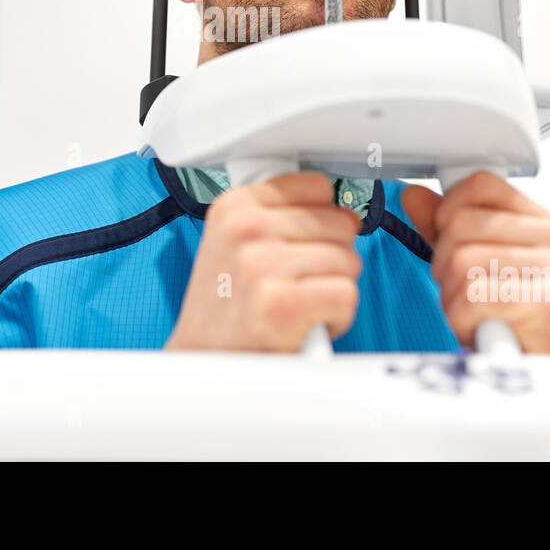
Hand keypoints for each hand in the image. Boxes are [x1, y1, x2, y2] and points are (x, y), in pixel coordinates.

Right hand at [165, 172, 362, 351]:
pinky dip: (338, 316)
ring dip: (333, 288)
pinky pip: (346, 294)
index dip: (323, 219)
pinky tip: (308, 323)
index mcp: (234, 206)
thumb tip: (342, 210)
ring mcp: (263, 265)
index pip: (316, 187)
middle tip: (299, 282)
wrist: (202, 361)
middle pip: (340, 224)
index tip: (308, 242)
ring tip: (300, 304)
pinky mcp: (282, 304)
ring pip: (348, 260)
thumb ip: (278, 216)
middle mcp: (246, 229)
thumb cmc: (226, 306)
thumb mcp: (234, 242)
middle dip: (331, 257)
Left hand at [400, 171, 549, 363]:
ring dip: (453, 296)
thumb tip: (413, 196)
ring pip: (460, 261)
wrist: (548, 374)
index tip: (448, 240)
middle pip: (460, 223)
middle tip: (464, 292)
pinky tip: (482, 329)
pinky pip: (471, 297)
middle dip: (444, 263)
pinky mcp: (549, 303)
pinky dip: (462, 320)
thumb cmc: (518, 321)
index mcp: (543, 222)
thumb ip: (445, 229)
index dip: (448, 211)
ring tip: (477, 313)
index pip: (480, 184)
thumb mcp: (480, 266)